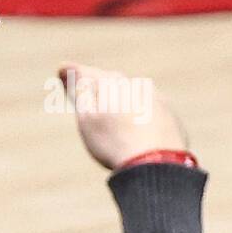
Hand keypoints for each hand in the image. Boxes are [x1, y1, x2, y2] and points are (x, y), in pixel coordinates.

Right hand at [59, 62, 187, 170]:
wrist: (157, 164)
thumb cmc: (114, 142)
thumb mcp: (86, 117)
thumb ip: (78, 90)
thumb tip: (65, 68)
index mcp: (109, 83)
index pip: (85, 72)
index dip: (71, 72)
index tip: (62, 71)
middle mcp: (133, 84)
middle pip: (109, 81)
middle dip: (97, 86)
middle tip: (86, 97)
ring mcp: (154, 97)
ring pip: (131, 93)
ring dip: (121, 100)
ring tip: (112, 116)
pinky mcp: (169, 114)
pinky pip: (149, 107)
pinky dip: (140, 113)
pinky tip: (136, 128)